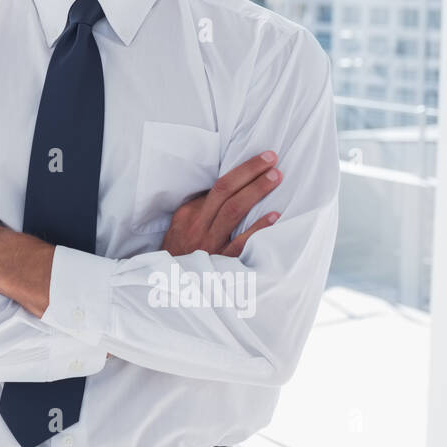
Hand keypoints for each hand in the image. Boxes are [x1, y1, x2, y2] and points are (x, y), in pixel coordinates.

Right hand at [161, 151, 283, 257]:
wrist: (171, 286)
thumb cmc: (181, 253)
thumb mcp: (183, 227)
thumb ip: (202, 209)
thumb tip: (230, 191)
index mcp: (189, 214)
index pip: (217, 187)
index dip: (242, 171)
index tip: (262, 160)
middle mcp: (198, 226)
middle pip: (225, 192)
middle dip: (249, 173)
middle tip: (271, 160)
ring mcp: (209, 244)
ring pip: (233, 211)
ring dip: (255, 192)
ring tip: (274, 178)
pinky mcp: (221, 262)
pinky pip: (241, 243)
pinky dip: (258, 228)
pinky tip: (274, 216)